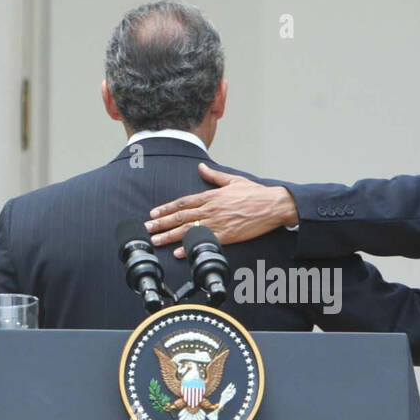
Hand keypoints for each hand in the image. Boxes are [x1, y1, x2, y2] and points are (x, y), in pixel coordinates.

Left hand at [146, 164, 297, 255]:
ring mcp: (217, 223)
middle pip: (180, 217)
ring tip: (156, 240)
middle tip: (147, 229)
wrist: (272, 205)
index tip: (153, 214)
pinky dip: (189, 247)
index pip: (183, 203)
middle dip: (162, 223)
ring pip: (188, 230)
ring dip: (169, 236)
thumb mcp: (233, 180)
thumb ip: (214, 176)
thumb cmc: (255, 193)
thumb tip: (201, 168)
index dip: (166, 208)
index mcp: (211, 196)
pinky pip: (204, 242)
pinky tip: (178, 252)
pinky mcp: (226, 236)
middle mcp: (211, 209)